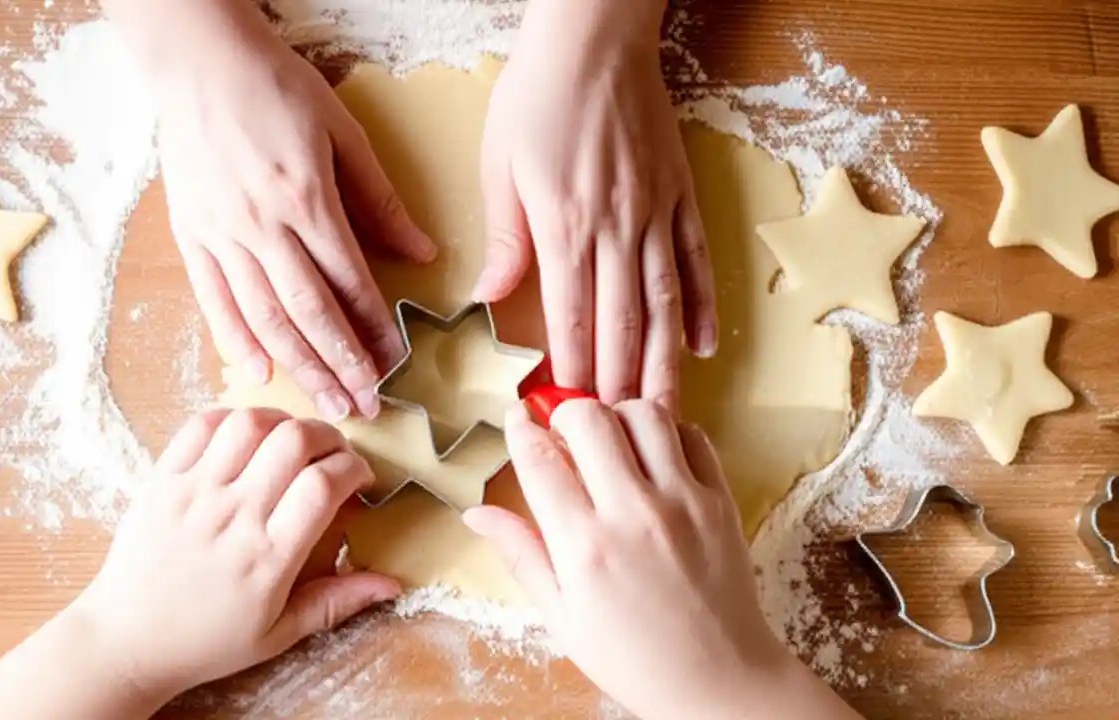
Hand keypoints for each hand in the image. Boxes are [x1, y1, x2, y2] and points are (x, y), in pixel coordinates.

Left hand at [0, 408, 397, 719]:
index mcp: (267, 558)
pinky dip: (231, 418)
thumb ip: (336, 602)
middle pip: (293, 441)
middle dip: (327, 436)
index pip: (323, 485)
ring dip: (281, 421)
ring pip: (249, 422)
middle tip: (331, 453)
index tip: (359, 477)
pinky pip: (200, 425)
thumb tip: (393, 584)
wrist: (126, 641)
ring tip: (289, 440)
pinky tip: (245, 436)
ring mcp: (193, 494)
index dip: (353, 468)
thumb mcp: (279, 633)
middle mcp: (232, 517)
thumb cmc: (205, 641)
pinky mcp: (162, 480)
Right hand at [116, 0, 435, 422]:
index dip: (374, 330)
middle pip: (308, 313)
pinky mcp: (190, 235)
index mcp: (305, 199)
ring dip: (299, 367)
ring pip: (264, 316)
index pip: (348, 281)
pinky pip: (214, 299)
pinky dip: (236, 339)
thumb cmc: (275, 88)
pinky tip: (259, 372)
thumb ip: (380, 199)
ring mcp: (221, 234)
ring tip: (326, 405)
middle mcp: (261, 226)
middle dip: (342, 367)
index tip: (396, 366)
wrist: (198, 61)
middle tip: (368, 408)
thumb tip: (422, 251)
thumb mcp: (342, 133)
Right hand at [465, 400, 858, 719]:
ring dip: (619, 416)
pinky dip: (669, 433)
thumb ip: (521, 556)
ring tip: (612, 442)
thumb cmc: (634, 659)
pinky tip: (655, 458)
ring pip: (643, 413)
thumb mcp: (562, 618)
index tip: (517, 417)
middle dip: (566, 413)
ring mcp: (682, 502)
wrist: (719, 683)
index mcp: (584, 547)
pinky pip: (694, 435)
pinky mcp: (720, 501)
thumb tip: (475, 514)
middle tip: (564, 433)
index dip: (520, 428)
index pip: (539, 459)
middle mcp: (632, 514)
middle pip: (589, 418)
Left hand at [473, 0, 715, 408]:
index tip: (571, 415)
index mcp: (566, 226)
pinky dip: (702, 307)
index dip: (572, 371)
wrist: (596, 39)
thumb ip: (505, 238)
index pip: (572, 318)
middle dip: (620, 386)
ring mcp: (655, 215)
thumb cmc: (539, 97)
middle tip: (622, 435)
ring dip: (662, 364)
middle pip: (623, 325)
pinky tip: (700, 348)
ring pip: (663, 305)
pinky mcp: (681, 197)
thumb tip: (491, 296)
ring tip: (664, 414)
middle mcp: (616, 229)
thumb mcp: (501, 165)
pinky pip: (696, 262)